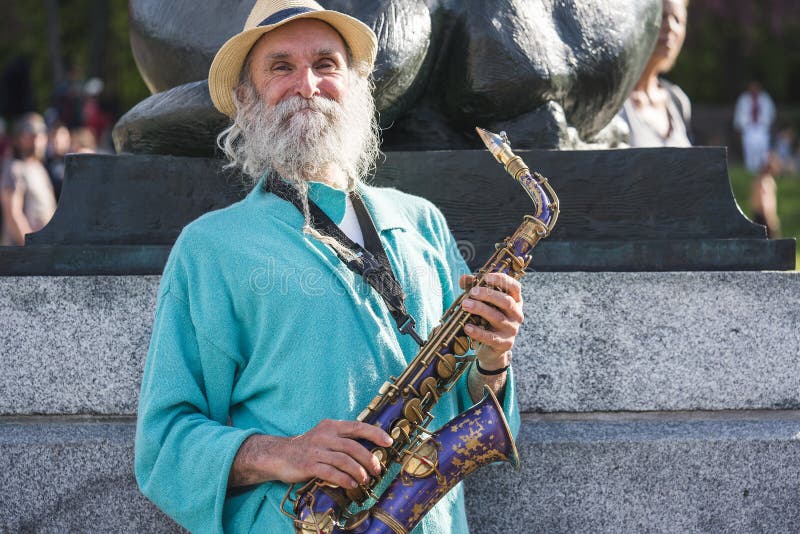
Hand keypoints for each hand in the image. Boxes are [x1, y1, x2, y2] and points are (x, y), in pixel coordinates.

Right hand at [229, 420, 392, 488]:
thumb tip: (369, 447)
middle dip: (368, 459)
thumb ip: (343, 438)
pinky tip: (351, 485)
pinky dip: (344, 479)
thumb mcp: (325, 435)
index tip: (388, 442)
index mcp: (331, 425)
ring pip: (343, 460)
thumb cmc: (308, 447)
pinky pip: (331, 472)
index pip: (357, 426)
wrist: (279, 455)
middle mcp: (324, 435)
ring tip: (365, 479)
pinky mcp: (309, 465)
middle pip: (352, 446)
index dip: (374, 433)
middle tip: (377, 469)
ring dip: (358, 471)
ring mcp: (316, 450)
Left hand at [458, 272, 523, 369]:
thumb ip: (473, 289)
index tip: (487, 277)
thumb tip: (463, 278)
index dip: (502, 280)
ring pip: (497, 317)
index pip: (514, 287)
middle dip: (488, 294)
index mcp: (515, 301)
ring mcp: (512, 330)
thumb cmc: (486, 320)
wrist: (491, 349)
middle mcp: (517, 315)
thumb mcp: (482, 303)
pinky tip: (466, 327)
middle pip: (506, 301)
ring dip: (480, 309)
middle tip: (472, 292)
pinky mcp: (504, 344)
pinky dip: (477, 332)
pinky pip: (490, 337)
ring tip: (465, 305)